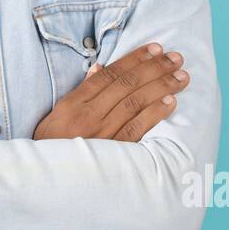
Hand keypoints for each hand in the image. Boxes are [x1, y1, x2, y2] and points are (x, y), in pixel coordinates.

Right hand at [33, 43, 187, 141]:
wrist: (47, 181)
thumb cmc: (52, 145)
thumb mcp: (57, 114)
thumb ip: (80, 91)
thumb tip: (100, 67)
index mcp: (74, 104)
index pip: (109, 74)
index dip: (134, 59)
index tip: (155, 48)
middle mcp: (89, 116)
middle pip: (126, 85)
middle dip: (154, 68)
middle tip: (176, 57)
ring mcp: (102, 135)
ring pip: (135, 103)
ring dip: (161, 87)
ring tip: (181, 76)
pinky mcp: (114, 153)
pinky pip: (137, 129)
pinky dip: (155, 113)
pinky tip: (171, 101)